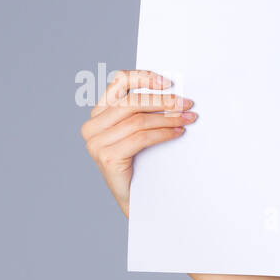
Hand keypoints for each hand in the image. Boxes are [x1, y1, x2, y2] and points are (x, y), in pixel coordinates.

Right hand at [80, 69, 195, 218]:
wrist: (137, 201)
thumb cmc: (142, 165)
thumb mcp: (139, 133)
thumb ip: (144, 113)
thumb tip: (173, 95)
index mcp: (99, 114)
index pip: (118, 83)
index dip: (143, 77)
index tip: (168, 82)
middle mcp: (92, 126)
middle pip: (131, 102)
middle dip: (163, 101)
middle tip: (187, 103)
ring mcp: (96, 143)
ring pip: (137, 120)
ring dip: (168, 118)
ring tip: (188, 118)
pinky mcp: (107, 157)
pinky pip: (141, 138)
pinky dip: (163, 133)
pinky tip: (178, 133)